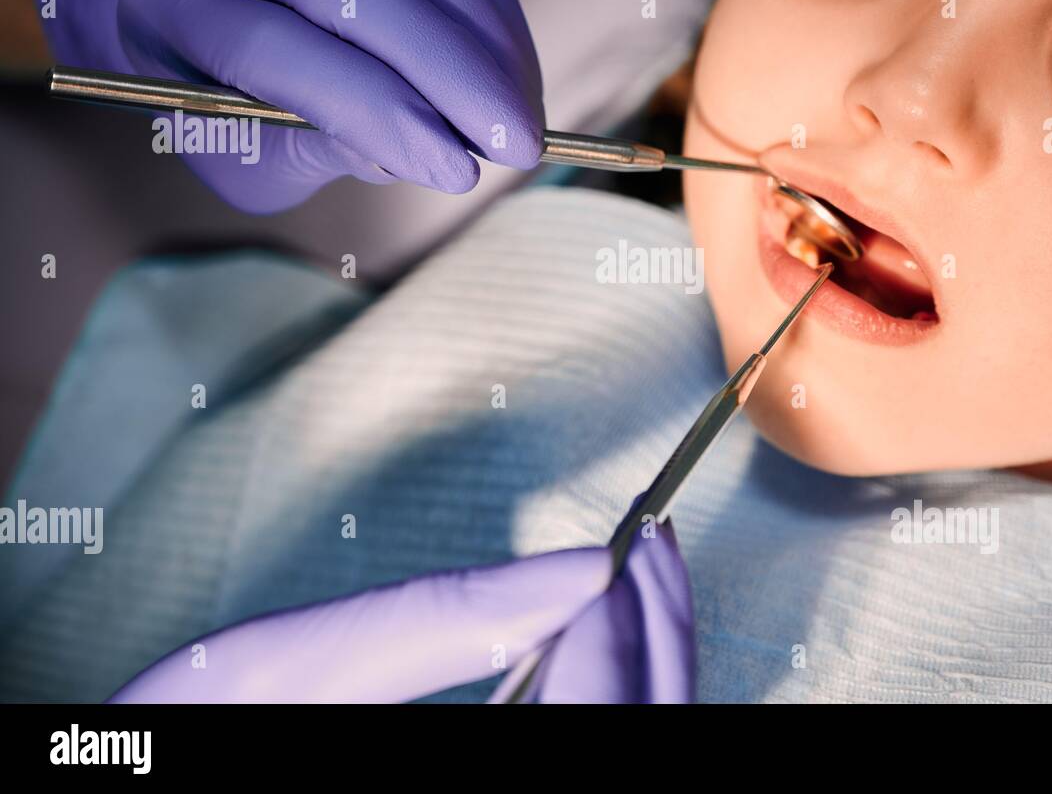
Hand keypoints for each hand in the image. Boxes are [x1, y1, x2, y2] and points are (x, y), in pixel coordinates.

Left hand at [39, 0, 543, 211]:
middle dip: (451, 72)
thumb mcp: (248, 155)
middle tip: (516, 143)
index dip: (377, 114)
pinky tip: (512, 63)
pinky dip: (490, 0)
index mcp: (178, 8)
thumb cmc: (223, 94)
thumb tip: (425, 152)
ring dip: (484, 37)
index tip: (457, 173)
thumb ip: (321, 153)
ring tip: (522, 111)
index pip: (278, 53)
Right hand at [107, 521, 693, 703]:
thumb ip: (431, 623)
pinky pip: (586, 749)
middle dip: (655, 632)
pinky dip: (617, 685)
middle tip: (648, 540)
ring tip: (639, 571)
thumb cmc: (171, 744)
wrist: (137, 777)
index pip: (592, 724)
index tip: (614, 550)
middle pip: (640, 734)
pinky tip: (603, 632)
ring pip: (634, 743)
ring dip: (647, 657)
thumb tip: (576, 569)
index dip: (618, 634)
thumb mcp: (272, 675)